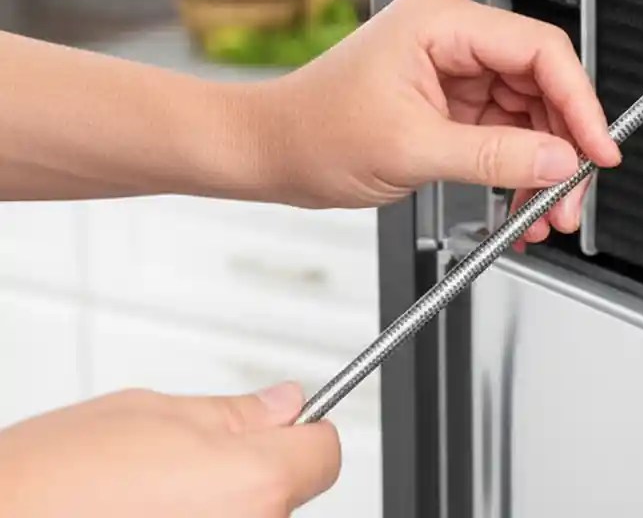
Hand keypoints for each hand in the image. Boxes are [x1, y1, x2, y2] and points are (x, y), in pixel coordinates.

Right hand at [0, 382, 339, 517]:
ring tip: (146, 500)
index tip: (276, 428)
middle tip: (182, 464)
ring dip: (215, 508)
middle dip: (248, 472)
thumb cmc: (53, 482)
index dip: (299, 433)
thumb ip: (234, 414)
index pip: (323, 454)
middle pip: (286, 494)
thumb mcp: (152, 413)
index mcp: (257, 482)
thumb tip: (287, 402)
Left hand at [257, 0, 620, 241]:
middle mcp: (454, 37)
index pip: (540, 51)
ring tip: (540, 215)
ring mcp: (455, 70)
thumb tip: (558, 161)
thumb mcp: (411, 149)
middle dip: (561, 148)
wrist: (268, 151)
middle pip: (543, 86)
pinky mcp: (453, 102)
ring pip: (530, 117)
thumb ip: (494, 157)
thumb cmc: (311, 131)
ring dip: (540, 170)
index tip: (597, 148)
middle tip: (566, 199)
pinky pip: (506, 136)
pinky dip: (516, 174)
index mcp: (442, 21)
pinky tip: (518, 206)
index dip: (580, 102)